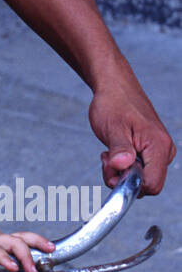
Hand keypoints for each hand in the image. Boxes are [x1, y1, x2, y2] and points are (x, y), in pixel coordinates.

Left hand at [0, 199, 53, 271]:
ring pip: (22, 237)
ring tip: (52, 250)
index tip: (13, 267)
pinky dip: (37, 243)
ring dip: (38, 244)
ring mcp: (1, 235)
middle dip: (26, 257)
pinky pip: (23, 239)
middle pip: (14, 244)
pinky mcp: (5, 236)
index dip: (3, 258)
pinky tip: (49, 247)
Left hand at [89, 73, 174, 194]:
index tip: (113, 169)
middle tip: (107, 159)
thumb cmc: (114, 103)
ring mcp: (160, 150)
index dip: (130, 184)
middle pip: (147, 184)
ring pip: (142, 177)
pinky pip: (141, 168)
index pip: (152, 185)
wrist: (115, 87)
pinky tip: (116, 151)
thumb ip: (119, 150)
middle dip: (123, 177)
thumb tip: (123, 167)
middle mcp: (164, 150)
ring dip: (122, 171)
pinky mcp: (153, 150)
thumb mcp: (112, 128)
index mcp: (158, 146)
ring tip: (110, 152)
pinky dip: (126, 165)